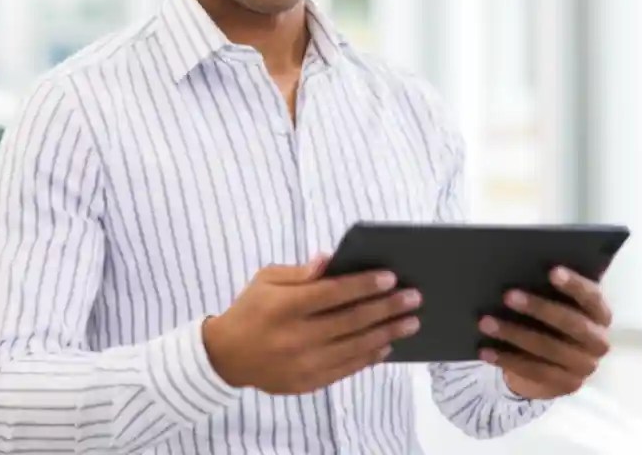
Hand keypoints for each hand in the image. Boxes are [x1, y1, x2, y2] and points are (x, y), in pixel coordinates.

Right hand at [203, 254, 422, 394]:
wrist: (227, 355)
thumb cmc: (251, 309)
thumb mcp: (266, 279)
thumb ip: (300, 272)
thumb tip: (330, 259)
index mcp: (283, 306)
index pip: (332, 293)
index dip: (363, 284)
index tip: (390, 277)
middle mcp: (295, 336)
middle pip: (351, 320)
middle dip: (387, 307)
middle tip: (414, 298)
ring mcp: (303, 363)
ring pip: (355, 346)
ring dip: (387, 333)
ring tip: (411, 322)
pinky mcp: (308, 382)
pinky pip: (347, 369)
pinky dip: (370, 357)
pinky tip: (386, 345)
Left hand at [477, 266, 612, 399]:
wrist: (552, 363)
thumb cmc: (549, 319)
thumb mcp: (552, 302)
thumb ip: (547, 287)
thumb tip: (517, 263)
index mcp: (599, 313)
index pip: (591, 297)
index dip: (574, 285)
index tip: (552, 271)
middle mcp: (598, 341)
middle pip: (571, 324)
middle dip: (538, 308)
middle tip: (507, 295)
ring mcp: (584, 366)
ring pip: (548, 349)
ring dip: (514, 334)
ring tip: (485, 322)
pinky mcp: (565, 385)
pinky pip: (533, 371)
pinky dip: (505, 359)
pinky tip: (484, 350)